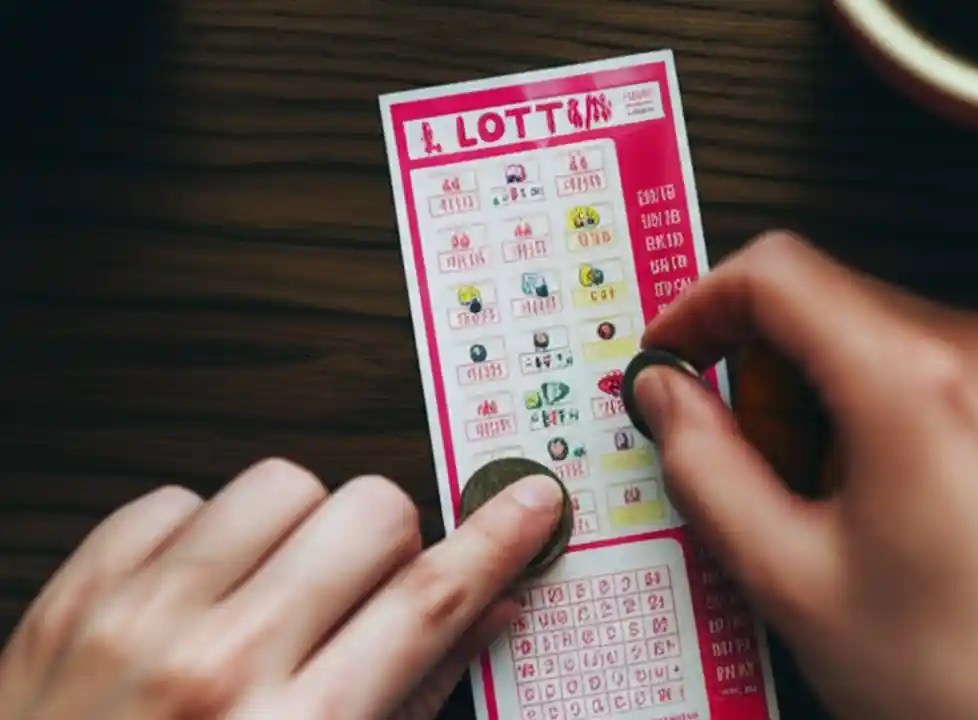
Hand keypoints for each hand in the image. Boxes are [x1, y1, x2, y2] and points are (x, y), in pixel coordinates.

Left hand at [0, 460, 563, 718]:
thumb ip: (415, 694)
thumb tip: (487, 614)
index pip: (430, 600)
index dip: (497, 539)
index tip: (530, 503)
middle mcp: (220, 663)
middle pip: (369, 515)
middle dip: (386, 541)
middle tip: (360, 587)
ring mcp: (140, 617)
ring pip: (281, 484)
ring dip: (297, 528)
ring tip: (270, 588)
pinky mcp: (79, 589)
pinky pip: (178, 497)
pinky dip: (202, 533)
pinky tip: (198, 589)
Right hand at [632, 232, 977, 719]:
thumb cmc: (964, 679)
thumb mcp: (791, 577)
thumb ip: (705, 467)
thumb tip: (667, 397)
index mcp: (920, 384)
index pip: (778, 271)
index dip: (701, 307)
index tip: (674, 356)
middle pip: (826, 300)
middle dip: (764, 375)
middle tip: (756, 469)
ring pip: (874, 334)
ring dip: (819, 398)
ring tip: (827, 505)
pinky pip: (930, 367)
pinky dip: (876, 410)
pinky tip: (880, 503)